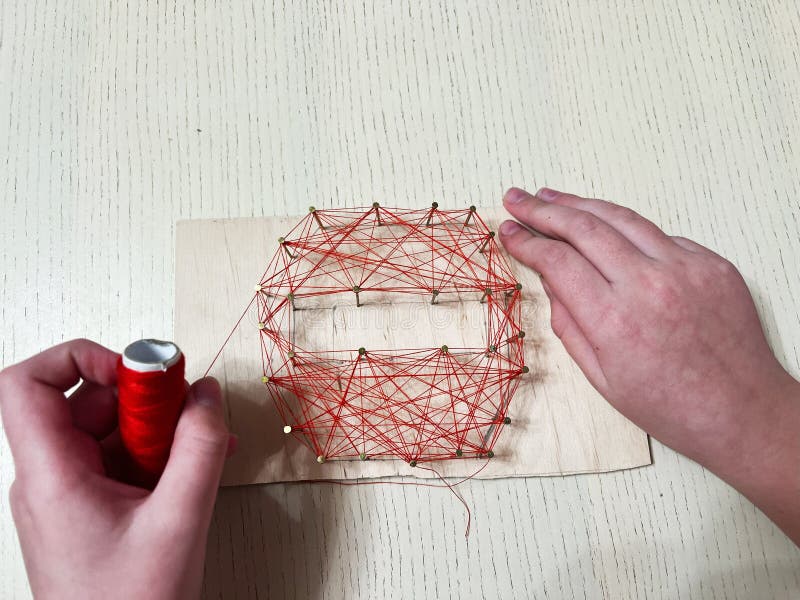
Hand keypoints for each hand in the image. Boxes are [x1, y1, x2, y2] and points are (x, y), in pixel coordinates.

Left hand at [0, 339, 231, 598]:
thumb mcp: (180, 520)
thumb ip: (199, 448)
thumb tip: (205, 395)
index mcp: (51, 478)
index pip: (27, 385)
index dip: (77, 359)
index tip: (134, 368)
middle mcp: (49, 479)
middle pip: (82, 401)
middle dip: (140, 397)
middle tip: (186, 407)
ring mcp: (68, 493)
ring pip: (106, 428)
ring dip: (156, 427)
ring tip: (198, 445)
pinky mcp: (88, 506)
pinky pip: (118, 457)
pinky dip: (156, 452)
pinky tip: (194, 465)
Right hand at [499, 187, 799, 543]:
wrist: (742, 411)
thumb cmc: (671, 405)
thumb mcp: (602, 376)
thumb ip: (569, 323)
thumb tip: (549, 278)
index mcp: (615, 321)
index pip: (557, 261)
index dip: (527, 241)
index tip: (509, 231)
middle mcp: (649, 285)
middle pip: (584, 227)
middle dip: (543, 209)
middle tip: (518, 198)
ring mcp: (686, 269)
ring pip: (622, 218)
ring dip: (581, 203)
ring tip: (552, 196)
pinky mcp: (712, 263)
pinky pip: (659, 235)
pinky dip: (628, 229)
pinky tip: (608, 230)